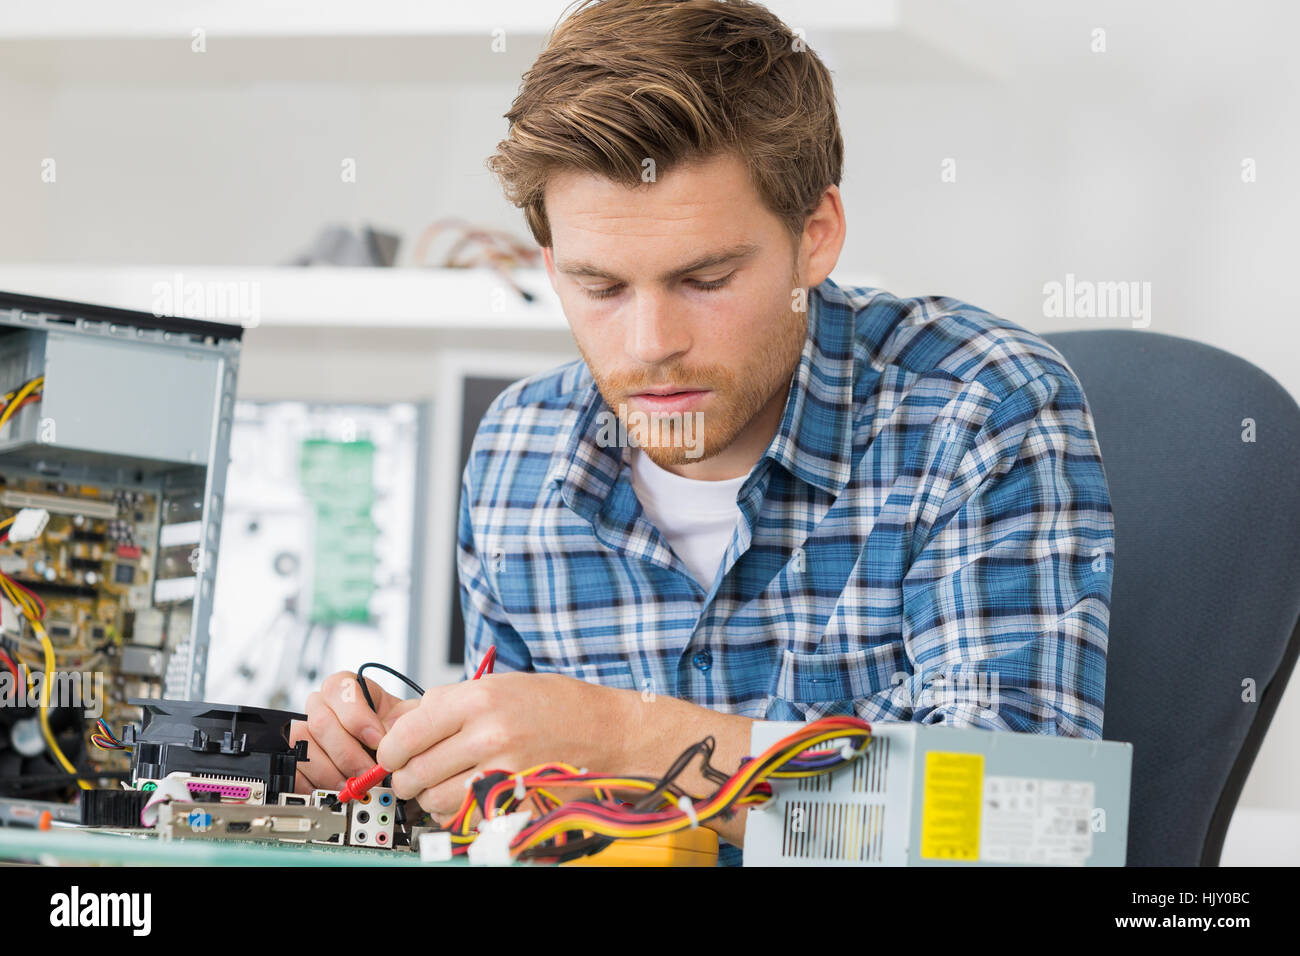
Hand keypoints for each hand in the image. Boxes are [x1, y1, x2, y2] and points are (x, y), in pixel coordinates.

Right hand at [290, 670, 419, 792]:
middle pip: (320, 721)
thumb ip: (405, 721)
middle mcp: (325, 707)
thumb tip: (393, 735)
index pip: (338, 687)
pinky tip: (333, 789)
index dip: (356, 716)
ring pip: (302, 744)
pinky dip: (312, 784)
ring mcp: (309, 732)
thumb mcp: (411, 720)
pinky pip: (293, 768)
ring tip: (352, 784)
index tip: (378, 740)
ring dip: (330, 771)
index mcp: (351, 690)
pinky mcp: (299, 759)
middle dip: (347, 753)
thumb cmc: (402, 733)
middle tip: (367, 771)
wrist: (397, 755)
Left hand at [375, 672, 631, 824]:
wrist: (606, 730)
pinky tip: (472, 795)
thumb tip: (397, 727)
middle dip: (407, 776)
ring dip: (432, 797)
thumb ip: (446, 705)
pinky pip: (464, 819)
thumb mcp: (497, 686)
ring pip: (435, 800)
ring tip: (447, 782)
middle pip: (415, 771)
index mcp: (479, 700)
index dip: (390, 749)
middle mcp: (489, 736)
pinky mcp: (517, 804)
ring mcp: (504, 773)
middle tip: (415, 772)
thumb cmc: (554, 705)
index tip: (392, 754)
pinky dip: (459, 813)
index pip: (406, 734)